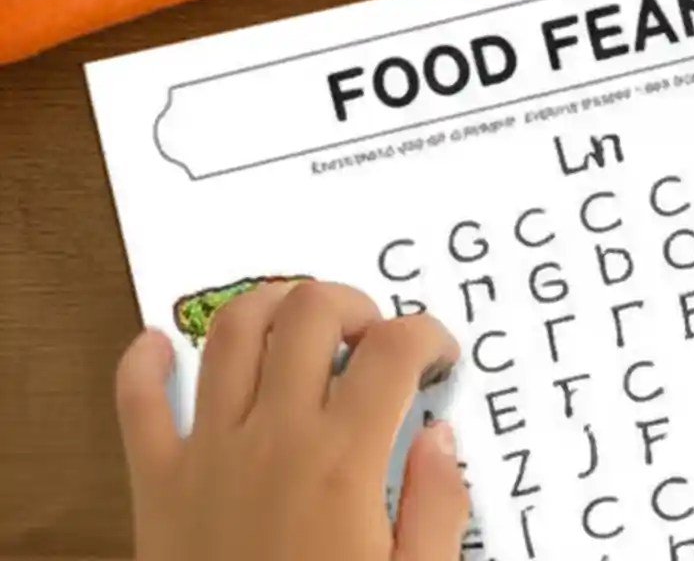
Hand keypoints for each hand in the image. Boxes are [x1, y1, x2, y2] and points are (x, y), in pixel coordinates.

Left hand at [114, 281, 466, 560]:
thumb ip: (437, 505)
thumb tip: (441, 441)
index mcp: (343, 464)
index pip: (392, 352)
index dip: (427, 332)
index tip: (435, 350)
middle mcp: (273, 440)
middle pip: (310, 313)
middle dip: (351, 303)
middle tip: (370, 333)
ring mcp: (210, 454)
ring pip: (232, 331)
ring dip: (270, 303)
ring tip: (297, 320)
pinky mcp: (158, 482)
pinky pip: (137, 401)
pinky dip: (144, 362)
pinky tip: (161, 346)